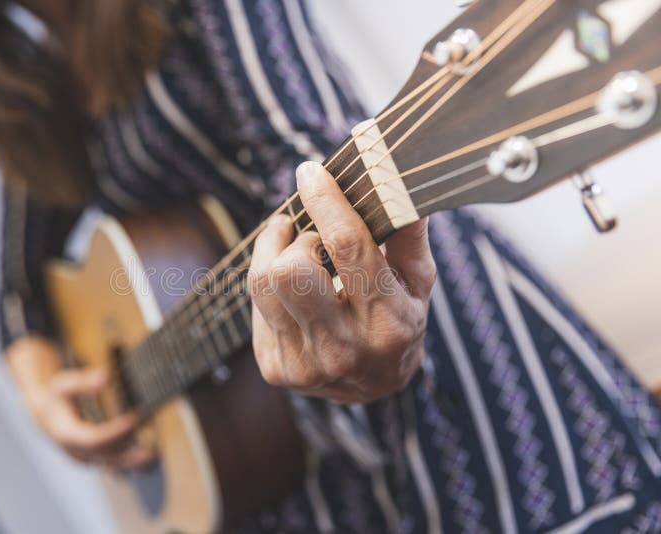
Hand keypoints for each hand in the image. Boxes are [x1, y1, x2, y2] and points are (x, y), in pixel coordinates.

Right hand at [6, 337, 154, 467]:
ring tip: (155, 453)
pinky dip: (131, 459)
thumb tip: (105, 376)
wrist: (47, 416)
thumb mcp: (63, 384)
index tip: (137, 417)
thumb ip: (83, 381)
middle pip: (106, 456)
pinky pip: (115, 463)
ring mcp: (86, 458)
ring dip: (134, 460)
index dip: (116, 431)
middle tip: (153, 444)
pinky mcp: (95, 459)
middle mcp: (76, 451)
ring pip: (112, 464)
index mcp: (66, 434)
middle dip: (130, 449)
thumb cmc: (56, 397)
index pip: (94, 438)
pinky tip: (150, 454)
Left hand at [248, 162, 435, 403]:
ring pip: (263, 283)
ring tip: (294, 248)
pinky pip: (256, 304)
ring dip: (274, 252)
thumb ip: (407, 230)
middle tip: (310, 235)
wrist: (376, 388)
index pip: (347, 248)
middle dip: (298, 239)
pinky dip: (271, 284)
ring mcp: (304, 364)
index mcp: (388, 322)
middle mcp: (344, 350)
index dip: (325, 202)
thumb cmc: (400, 319)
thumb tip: (393, 171)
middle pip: (289, 270)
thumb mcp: (417, 280)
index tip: (311, 172)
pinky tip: (293, 289)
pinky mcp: (276, 369)